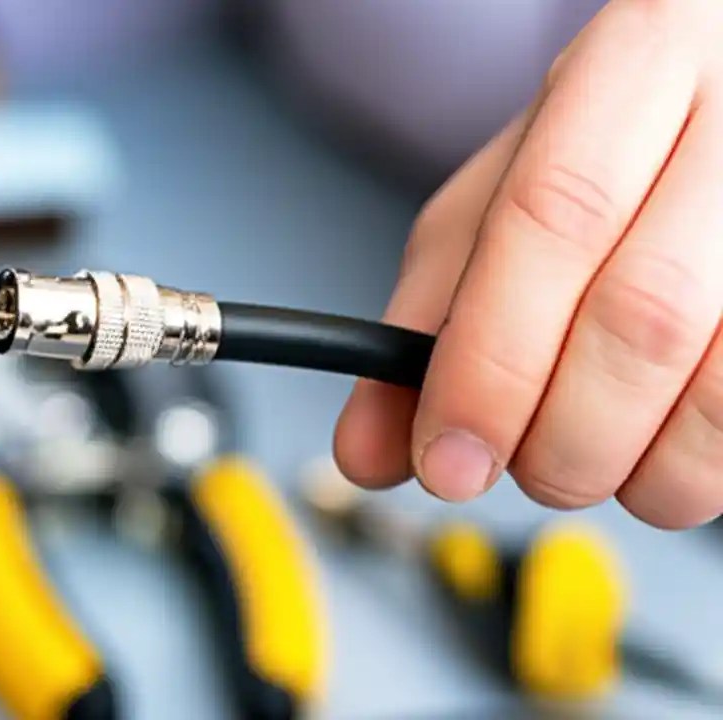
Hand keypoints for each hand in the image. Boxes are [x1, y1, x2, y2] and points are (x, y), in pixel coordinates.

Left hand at [334, 0, 722, 528]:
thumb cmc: (612, 147)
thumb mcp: (499, 197)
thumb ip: (427, 316)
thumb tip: (370, 449)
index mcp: (641, 61)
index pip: (555, 219)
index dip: (490, 362)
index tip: (446, 456)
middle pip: (643, 317)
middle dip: (557, 436)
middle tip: (512, 465)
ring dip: (635, 469)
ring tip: (586, 453)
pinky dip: (693, 466)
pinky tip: (655, 440)